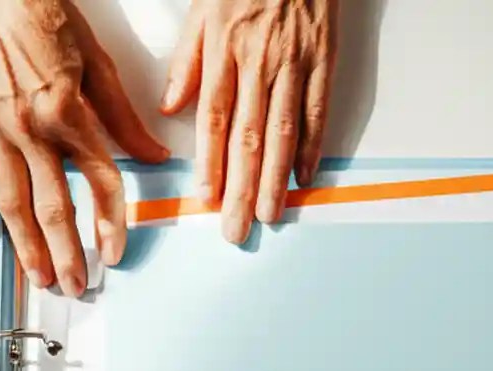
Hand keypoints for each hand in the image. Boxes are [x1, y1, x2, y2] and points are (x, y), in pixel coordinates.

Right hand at [0, 0, 169, 296]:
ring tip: (41, 278)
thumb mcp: (98, 65)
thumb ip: (125, 118)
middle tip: (77, 285)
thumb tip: (155, 155)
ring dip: (28, 246)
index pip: (99, 181)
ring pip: (13, 202)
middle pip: (54, 205)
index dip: (111, 222)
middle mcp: (31, 128)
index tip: (115, 252)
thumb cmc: (46, 19)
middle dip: (68, 252)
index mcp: (69, 113)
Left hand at [160, 0, 337, 243]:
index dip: (210, 161)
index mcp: (225, 49)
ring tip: (269, 215)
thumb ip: (188, 60)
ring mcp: (295, 64)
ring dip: (275, 179)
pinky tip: (304, 178)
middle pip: (248, 135)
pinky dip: (312, 147)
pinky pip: (317, 112)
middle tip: (235, 227)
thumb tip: (169, 106)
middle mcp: (260, 62)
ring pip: (283, 131)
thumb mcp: (204, 8)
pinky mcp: (323, 61)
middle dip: (241, 187)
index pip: (214, 116)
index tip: (205, 196)